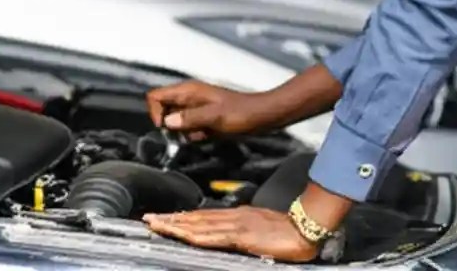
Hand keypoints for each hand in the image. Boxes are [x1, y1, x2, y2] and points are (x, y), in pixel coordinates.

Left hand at [143, 207, 317, 262]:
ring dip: (175, 225)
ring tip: (156, 224)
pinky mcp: (241, 234)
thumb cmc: (289, 231)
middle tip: (149, 219)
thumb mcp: (261, 232)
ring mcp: (235, 224)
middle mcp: (232, 217)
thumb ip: (244, 234)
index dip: (182, 218)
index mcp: (237, 217)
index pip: (203, 218)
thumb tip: (232, 239)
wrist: (308, 227)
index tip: (164, 219)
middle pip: (195, 219)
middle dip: (171, 220)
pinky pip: (212, 235)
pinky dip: (193, 234)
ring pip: (198, 225)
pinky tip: (181, 234)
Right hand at [146, 80, 265, 138]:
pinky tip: (204, 138)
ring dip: (180, 132)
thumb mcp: (215, 117)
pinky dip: (191, 135)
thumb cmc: (242, 113)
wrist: (263, 116)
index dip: (155, 112)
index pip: (155, 96)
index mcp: (188, 91)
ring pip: (175, 120)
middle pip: (163, 109)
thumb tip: (167, 122)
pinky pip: (188, 128)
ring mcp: (196, 108)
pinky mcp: (204, 119)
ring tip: (197, 136)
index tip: (165, 128)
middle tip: (182, 135)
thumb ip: (190, 119)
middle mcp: (189, 98)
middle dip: (167, 125)